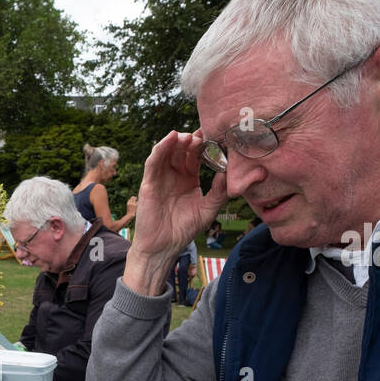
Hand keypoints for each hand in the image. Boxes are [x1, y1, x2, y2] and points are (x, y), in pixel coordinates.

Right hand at [123, 131, 227, 296]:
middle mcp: (175, 175)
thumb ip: (220, 191)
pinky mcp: (149, 182)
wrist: (163, 247)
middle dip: (193, 140)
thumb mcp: (208, 209)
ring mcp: (161, 177)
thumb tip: (231, 172)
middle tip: (205, 133)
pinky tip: (171, 137)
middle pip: (183, 150)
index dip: (206, 146)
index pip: (197, 157)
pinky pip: (154, 161)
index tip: (218, 137)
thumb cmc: (184, 230)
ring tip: (190, 136)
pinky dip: (161, 147)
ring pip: (168, 151)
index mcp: (189, 179)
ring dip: (178, 140)